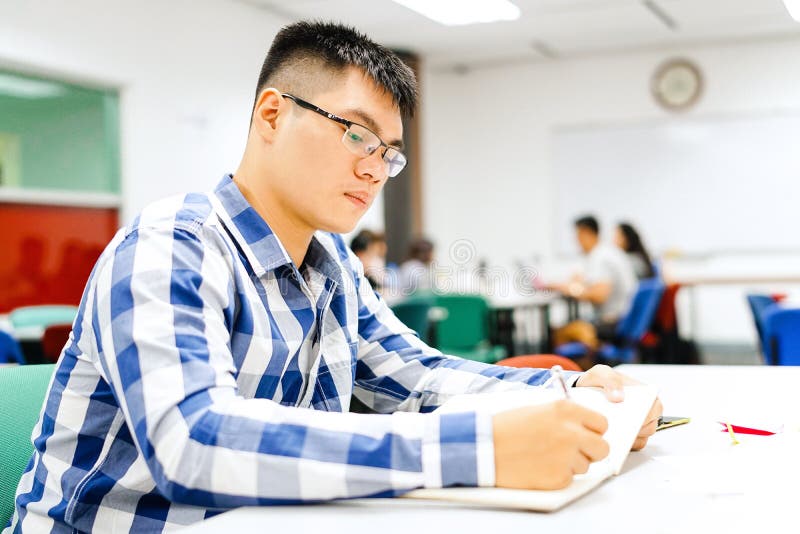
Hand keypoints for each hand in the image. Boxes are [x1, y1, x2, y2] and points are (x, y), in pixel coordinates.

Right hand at [493, 400, 608, 489]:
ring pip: (586, 465)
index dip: (593, 431)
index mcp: (566, 410)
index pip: (602, 424)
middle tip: (574, 452)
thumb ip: (566, 417)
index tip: (584, 435)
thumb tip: (586, 429)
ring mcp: (566, 456)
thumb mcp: (539, 409)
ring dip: (571, 464)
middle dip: (591, 451)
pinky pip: (569, 478)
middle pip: (602, 448)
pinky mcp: (559, 477)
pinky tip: (539, 467)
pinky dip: (557, 476)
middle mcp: (571, 432)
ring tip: (545, 457)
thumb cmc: (508, 427)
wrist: (484, 447)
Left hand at [575, 364, 662, 449]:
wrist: (583, 394)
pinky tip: (610, 442)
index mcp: (644, 395)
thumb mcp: (601, 373)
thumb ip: (610, 380)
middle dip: (636, 429)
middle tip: (620, 429)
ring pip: (640, 439)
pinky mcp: (626, 437)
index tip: (635, 418)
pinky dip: (622, 446)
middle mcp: (643, 412)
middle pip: (649, 427)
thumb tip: (619, 396)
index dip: (648, 415)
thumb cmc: (597, 382)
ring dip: (629, 439)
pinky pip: (630, 446)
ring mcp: (635, 426)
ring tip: (612, 435)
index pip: (655, 408)